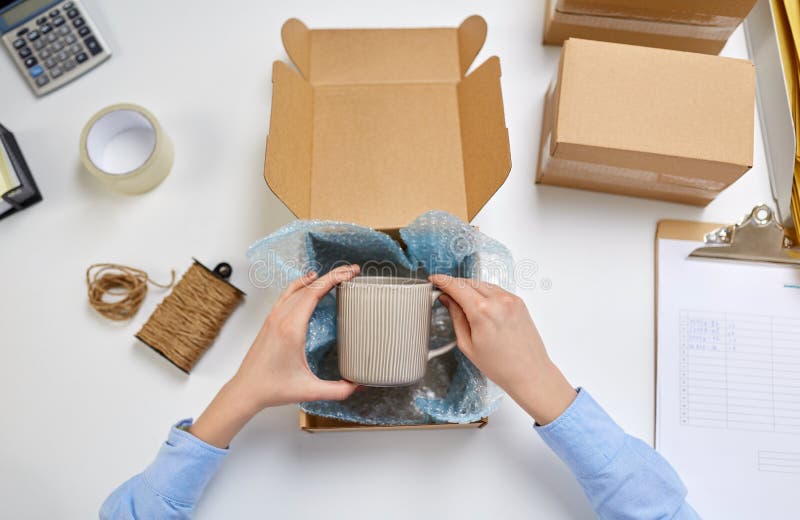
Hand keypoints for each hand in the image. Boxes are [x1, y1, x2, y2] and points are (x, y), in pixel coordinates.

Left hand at [190, 265, 360, 446]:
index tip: (349, 273)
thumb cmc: (272, 388)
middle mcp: (281, 318)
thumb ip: (337, 390)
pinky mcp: (269, 322)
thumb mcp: (309, 391)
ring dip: (316, 279)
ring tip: (334, 275)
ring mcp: (273, 318)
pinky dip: (301, 285)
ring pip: (296, 288)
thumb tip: (357, 386)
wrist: (246, 390)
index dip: (334, 279)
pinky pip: (287, 295)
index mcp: (291, 329)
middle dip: (331, 276)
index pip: (314, 292)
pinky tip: (308, 284)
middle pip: (308, 286)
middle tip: (350, 272)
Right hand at [429, 274, 575, 424]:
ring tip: (462, 301)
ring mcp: (511, 299)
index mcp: (482, 311)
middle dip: (455, 285)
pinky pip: (497, 290)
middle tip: (445, 292)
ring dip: (470, 288)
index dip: (442, 280)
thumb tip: (447, 300)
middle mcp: (498, 300)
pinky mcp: (519, 302)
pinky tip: (480, 304)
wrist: (529, 373)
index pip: (456, 286)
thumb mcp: (467, 344)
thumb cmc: (500, 365)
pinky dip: (485, 292)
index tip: (435, 279)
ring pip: (483, 284)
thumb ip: (455, 317)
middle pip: (469, 282)